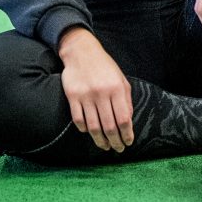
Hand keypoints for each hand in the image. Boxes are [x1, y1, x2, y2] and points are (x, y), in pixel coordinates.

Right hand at [57, 28, 133, 151]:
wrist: (81, 52)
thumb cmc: (104, 66)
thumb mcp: (121, 79)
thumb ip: (126, 100)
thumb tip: (128, 121)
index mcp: (116, 89)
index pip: (124, 119)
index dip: (127, 134)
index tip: (128, 142)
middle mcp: (101, 93)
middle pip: (109, 126)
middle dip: (115, 141)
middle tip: (118, 149)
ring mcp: (86, 96)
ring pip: (93, 126)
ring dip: (100, 140)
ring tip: (105, 146)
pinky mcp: (72, 97)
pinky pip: (78, 119)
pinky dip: (84, 129)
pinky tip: (89, 132)